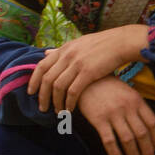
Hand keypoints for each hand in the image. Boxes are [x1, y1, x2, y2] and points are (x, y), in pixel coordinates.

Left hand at [29, 24, 148, 114]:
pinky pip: (73, 91)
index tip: (31, 93)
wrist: (122, 42)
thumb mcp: (79, 43)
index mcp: (64, 49)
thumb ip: (62, 50)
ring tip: (57, 112)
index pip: (41, 66)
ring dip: (56, 102)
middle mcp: (67, 56)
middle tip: (42, 108)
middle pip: (47, 79)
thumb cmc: (103, 44)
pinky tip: (70, 109)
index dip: (34, 81)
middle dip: (43, 96)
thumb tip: (46, 53)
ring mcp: (77, 64)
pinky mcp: (89, 73)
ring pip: (58, 87)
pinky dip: (69, 103)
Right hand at [76, 76, 154, 154]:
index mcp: (138, 101)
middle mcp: (127, 107)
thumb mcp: (128, 93)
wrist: (86, 80)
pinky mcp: (98, 119)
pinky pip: (109, 140)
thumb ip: (138, 108)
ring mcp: (113, 114)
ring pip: (128, 139)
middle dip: (148, 150)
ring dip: (134, 154)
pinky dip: (115, 153)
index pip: (153, 123)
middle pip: (142, 134)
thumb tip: (148, 129)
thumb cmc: (109, 88)